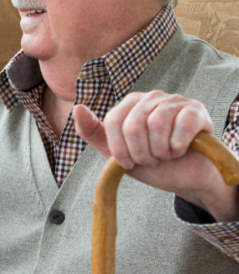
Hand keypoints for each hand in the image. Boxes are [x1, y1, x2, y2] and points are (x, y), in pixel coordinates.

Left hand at [74, 91, 238, 220]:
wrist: (187, 176)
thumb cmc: (151, 161)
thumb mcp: (116, 151)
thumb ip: (92, 132)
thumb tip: (77, 108)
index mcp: (129, 104)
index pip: (113, 121)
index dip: (120, 149)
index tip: (128, 162)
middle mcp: (151, 97)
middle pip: (133, 125)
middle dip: (141, 153)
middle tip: (151, 160)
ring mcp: (174, 101)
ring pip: (157, 125)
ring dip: (161, 151)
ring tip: (165, 155)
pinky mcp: (196, 110)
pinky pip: (182, 126)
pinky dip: (179, 146)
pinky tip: (181, 150)